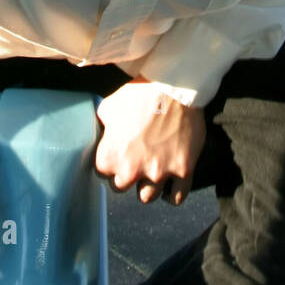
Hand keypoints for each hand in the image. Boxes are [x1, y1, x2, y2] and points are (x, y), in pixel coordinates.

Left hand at [95, 79, 205, 205]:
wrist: (174, 87)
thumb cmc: (139, 94)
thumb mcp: (109, 106)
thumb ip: (102, 126)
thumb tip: (101, 132)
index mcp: (110, 157)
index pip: (102, 174)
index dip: (109, 164)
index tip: (116, 157)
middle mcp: (131, 170)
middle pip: (122, 187)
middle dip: (126, 176)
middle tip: (133, 163)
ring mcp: (158, 172)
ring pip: (147, 196)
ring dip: (148, 186)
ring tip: (151, 174)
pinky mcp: (183, 170)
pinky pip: (177, 196)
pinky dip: (172, 195)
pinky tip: (169, 188)